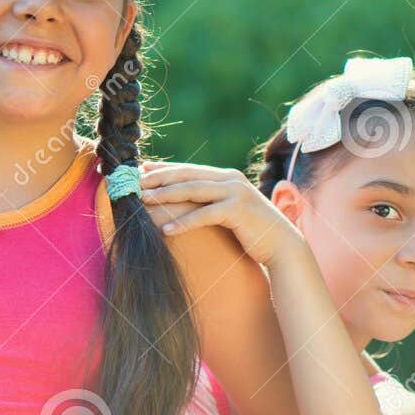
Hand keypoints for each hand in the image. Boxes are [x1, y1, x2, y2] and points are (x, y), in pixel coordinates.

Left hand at [138, 160, 304, 266]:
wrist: (280, 245)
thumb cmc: (251, 231)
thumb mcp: (228, 210)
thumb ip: (210, 201)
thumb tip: (181, 200)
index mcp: (226, 176)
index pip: (188, 169)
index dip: (163, 169)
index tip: (140, 171)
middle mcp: (231, 179)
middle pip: (187, 175)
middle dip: (158, 178)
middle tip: (134, 182)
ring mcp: (236, 192)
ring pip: (193, 190)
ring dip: (166, 195)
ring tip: (143, 200)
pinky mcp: (238, 210)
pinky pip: (205, 214)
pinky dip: (184, 222)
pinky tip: (166, 230)